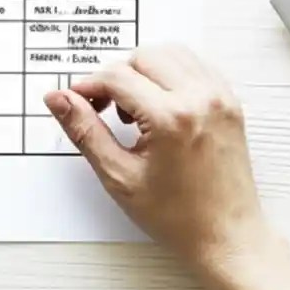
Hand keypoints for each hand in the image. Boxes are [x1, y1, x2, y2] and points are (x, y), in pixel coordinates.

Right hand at [45, 44, 289, 289]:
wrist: (226, 236)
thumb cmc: (179, 217)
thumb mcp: (119, 176)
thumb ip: (85, 131)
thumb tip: (59, 100)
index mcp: (171, 118)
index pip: (117, 76)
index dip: (89, 86)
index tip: (78, 101)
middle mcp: (200, 99)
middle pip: (143, 57)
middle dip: (117, 77)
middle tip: (107, 110)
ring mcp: (220, 98)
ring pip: (171, 53)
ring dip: (145, 71)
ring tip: (135, 109)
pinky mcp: (230, 103)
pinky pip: (195, 65)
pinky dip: (171, 74)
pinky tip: (160, 105)